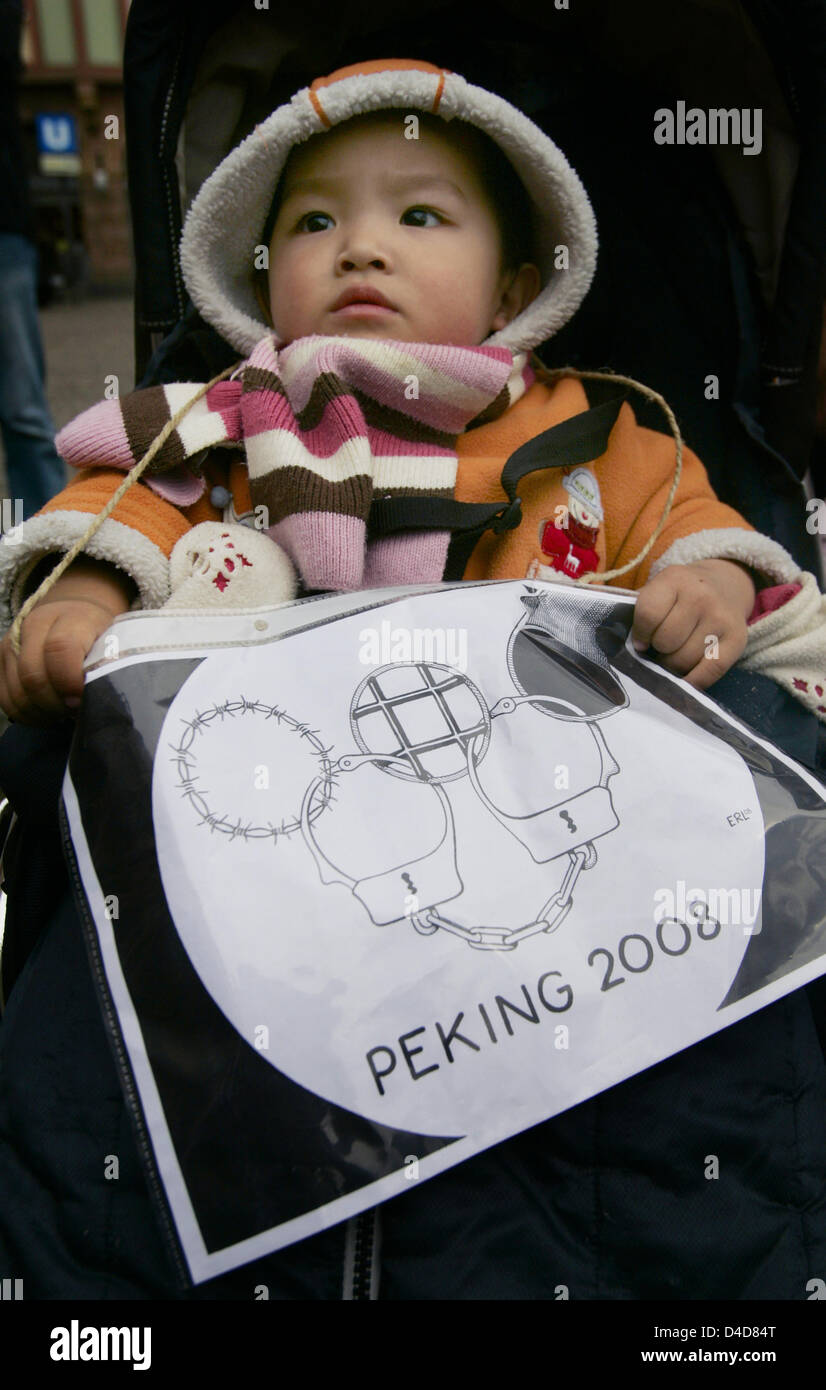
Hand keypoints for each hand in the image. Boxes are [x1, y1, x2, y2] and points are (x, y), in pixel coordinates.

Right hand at [0, 558, 135, 724]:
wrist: (76, 611)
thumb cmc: (101, 634)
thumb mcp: (115, 641)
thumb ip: (109, 665)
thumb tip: (101, 701)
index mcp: (72, 617)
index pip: (60, 648)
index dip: (70, 681)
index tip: (83, 700)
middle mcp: (35, 624)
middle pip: (32, 676)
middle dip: (56, 704)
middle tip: (75, 712)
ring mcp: (13, 642)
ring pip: (17, 692)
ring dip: (41, 712)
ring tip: (64, 713)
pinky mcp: (1, 659)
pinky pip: (5, 698)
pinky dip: (26, 714)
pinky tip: (48, 714)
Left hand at [631, 559, 755, 689]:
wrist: (723, 585)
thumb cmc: (679, 595)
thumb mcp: (659, 590)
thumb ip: (643, 613)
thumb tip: (636, 649)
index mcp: (674, 579)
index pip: (648, 614)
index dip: (640, 635)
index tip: (641, 641)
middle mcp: (701, 595)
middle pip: (666, 641)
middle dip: (658, 650)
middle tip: (661, 648)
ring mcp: (721, 617)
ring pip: (684, 660)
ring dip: (674, 665)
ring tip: (675, 655)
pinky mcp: (737, 638)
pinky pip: (709, 672)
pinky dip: (694, 681)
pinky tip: (686, 678)